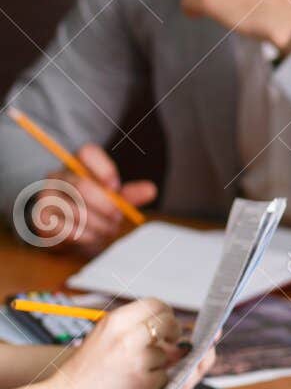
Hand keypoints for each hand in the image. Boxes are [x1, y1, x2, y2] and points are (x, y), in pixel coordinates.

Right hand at [30, 144, 155, 254]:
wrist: (66, 229)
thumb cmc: (93, 207)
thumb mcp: (113, 199)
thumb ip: (130, 194)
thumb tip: (151, 190)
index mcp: (77, 163)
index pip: (87, 152)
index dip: (105, 170)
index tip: (116, 188)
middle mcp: (57, 175)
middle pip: (83, 186)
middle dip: (107, 206)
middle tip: (118, 217)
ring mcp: (46, 196)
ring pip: (78, 211)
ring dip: (100, 225)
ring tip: (108, 228)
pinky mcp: (41, 219)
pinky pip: (68, 229)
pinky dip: (87, 236)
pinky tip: (92, 235)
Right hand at [43, 298, 186, 388]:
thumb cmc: (84, 373)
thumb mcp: (104, 339)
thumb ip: (134, 331)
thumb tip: (173, 331)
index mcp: (114, 321)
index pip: (155, 304)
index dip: (165, 314)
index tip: (166, 325)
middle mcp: (127, 335)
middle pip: (169, 322)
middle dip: (173, 331)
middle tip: (170, 341)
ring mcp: (136, 358)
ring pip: (167, 353)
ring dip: (158, 364)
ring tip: (130, 373)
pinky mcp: (143, 380)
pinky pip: (163, 376)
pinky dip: (154, 382)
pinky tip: (131, 387)